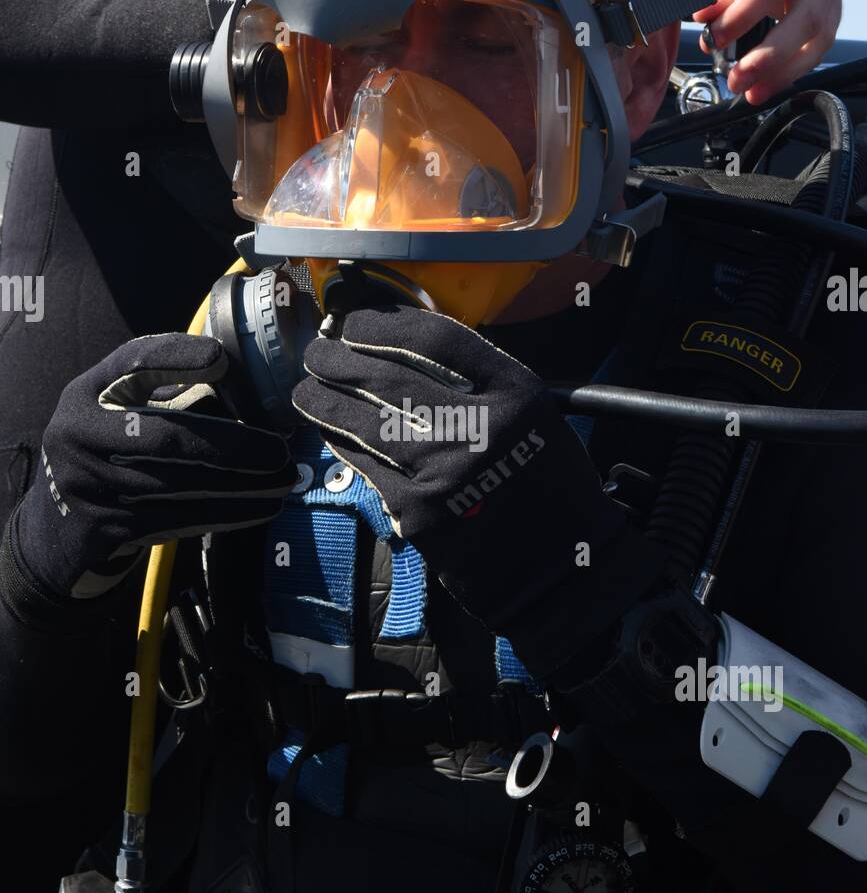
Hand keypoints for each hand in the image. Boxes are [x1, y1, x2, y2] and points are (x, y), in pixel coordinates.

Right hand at [14, 334, 296, 598]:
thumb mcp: (116, 416)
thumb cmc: (107, 457)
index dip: (174, 357)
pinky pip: (178, 519)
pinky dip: (226, 513)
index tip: (220, 359)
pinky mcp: (106, 527)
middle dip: (230, 445)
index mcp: (84, 395)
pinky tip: (262, 507)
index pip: (129, 365)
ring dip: (241, 485)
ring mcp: (89, 485)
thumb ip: (167, 398)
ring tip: (285, 480)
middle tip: (279, 450)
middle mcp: (78, 435)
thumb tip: (248, 391)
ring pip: (179, 485)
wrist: (53, 530)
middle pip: (164, 436)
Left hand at [292, 307, 663, 678]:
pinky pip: (366, 468)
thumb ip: (483, 383)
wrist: (561, 568)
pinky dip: (342, 446)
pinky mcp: (420, 515)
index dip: (384, 326)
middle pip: (389, 378)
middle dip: (339, 360)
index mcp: (516, 394)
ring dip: (325, 402)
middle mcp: (480, 429)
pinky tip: (331, 434)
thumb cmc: (547, 484)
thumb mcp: (535, 416)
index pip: (437, 339)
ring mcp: (445, 474)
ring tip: (306, 389)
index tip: (356, 324)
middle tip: (317, 353)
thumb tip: (402, 352)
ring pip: (365, 424)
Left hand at [682, 0, 846, 104]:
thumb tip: (712, 17)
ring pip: (819, 34)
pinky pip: (816, 39)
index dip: (744, 17)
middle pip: (808, 14)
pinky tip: (765, 83)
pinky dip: (792, 65)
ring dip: (784, 69)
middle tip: (736, 80)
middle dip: (770, 55)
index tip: (715, 37)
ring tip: (750, 90)